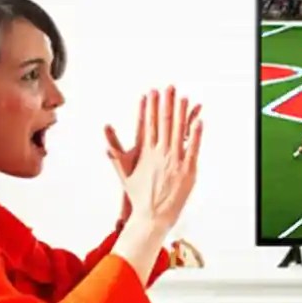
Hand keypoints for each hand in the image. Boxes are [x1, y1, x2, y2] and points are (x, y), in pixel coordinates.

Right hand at [105, 86, 202, 232]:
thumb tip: (103, 136)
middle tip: (169, 87)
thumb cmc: (138, 195)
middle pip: (164, 123)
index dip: (150, 107)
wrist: (153, 215)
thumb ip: (113, 153)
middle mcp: (160, 153)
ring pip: (179, 132)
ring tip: (183, 97)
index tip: (151, 93)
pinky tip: (199, 121)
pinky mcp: (188, 169)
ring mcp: (175, 160)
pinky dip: (196, 134)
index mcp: (145, 152)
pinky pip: (193, 148)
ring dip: (182, 113)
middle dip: (166, 103)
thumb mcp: (123, 173)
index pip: (147, 124)